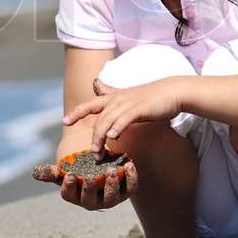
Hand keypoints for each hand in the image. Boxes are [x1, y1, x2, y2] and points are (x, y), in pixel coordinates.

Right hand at [57, 157, 138, 211]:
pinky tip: (129, 163)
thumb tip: (35, 172)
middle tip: (91, 177)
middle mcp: (93, 202)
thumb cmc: (79, 170)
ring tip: (111, 170)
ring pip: (112, 197)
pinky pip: (130, 187)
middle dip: (90, 189)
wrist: (99, 167)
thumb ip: (52, 172)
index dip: (69, 187)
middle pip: (90, 200)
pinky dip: (131, 177)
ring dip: (112, 185)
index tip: (70, 175)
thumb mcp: (65, 170)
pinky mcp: (126, 192)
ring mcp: (110, 199)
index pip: (69, 195)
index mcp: (76, 197)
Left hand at [62, 76, 185, 153]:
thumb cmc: (151, 96)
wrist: (172, 91)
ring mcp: (128, 103)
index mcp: (113, 97)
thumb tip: (97, 85)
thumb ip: (110, 92)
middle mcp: (117, 99)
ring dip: (101, 137)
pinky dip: (117, 127)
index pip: (90, 104)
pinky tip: (114, 137)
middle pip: (98, 118)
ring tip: (98, 151)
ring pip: (108, 121)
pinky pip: (124, 119)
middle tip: (92, 153)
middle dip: (93, 136)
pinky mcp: (139, 108)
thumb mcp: (127, 93)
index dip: (76, 112)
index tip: (64, 121)